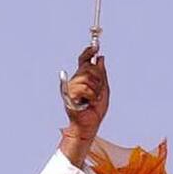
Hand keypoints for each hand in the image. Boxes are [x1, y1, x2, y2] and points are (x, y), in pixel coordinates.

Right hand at [58, 46, 108, 167]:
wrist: (89, 125)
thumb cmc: (95, 110)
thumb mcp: (104, 89)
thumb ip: (102, 74)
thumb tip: (100, 58)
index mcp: (82, 77)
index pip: (83, 60)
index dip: (88, 52)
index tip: (95, 47)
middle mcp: (75, 80)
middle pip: (88, 67)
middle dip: (98, 78)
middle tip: (98, 91)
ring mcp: (71, 87)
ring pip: (87, 78)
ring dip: (96, 90)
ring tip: (93, 100)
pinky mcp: (68, 94)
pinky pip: (84, 88)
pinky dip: (91, 96)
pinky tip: (89, 103)